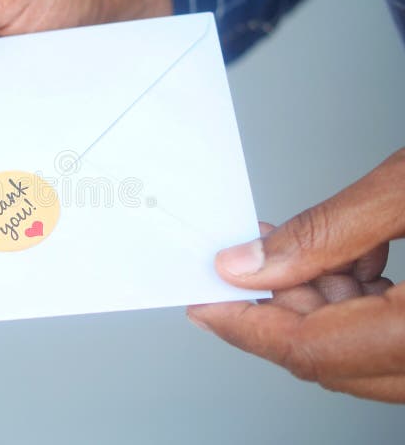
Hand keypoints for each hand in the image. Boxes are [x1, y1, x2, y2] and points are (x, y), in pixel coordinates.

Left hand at [188, 148, 404, 402]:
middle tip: (243, 262)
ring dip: (320, 302)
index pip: (313, 351)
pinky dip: (361, 299)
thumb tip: (248, 263)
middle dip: (278, 310)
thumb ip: (329, 230)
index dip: (246, 326)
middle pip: (334, 358)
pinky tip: (353, 256)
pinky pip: (396, 337)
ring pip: (363, 351)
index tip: (202, 300)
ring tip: (305, 246)